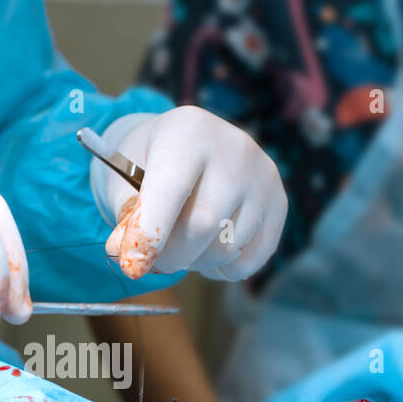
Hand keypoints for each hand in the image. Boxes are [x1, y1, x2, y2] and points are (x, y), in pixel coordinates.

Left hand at [94, 107, 286, 279]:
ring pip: (226, 248)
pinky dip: (223, 270)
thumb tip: (131, 254)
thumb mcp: (124, 181)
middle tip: (154, 259)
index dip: (149, 234)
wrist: (184, 146)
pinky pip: (250, 259)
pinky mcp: (279, 202)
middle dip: (170, 256)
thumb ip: (126, 216)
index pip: (170, 191)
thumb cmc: (146, 166)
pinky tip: (207, 251)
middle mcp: (235, 149)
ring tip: (182, 245)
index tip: (132, 266)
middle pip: (203, 226)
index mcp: (189, 131)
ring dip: (195, 263)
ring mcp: (262, 176)